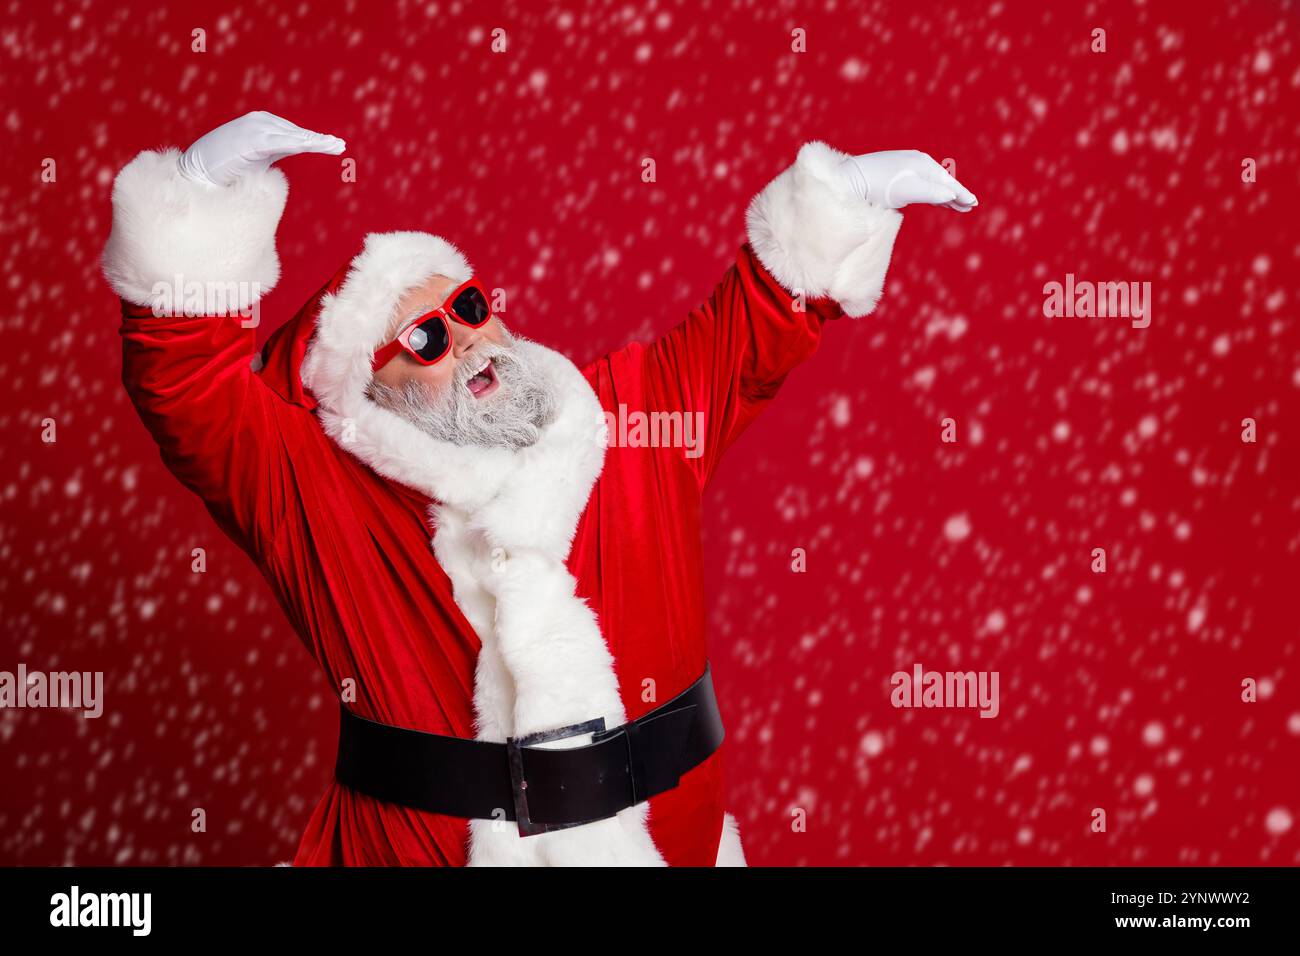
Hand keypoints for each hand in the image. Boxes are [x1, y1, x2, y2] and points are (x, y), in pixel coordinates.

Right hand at [178, 110, 345, 186]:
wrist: (198, 170)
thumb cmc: (227, 167)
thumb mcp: (257, 158)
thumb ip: (275, 153)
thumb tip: (291, 156)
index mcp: (264, 127)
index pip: (295, 134)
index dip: (316, 140)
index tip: (336, 146)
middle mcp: (260, 123)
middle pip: (297, 134)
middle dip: (319, 140)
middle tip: (341, 146)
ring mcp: (254, 130)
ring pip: (292, 137)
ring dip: (313, 142)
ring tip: (334, 146)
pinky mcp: (248, 141)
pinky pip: (277, 143)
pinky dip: (294, 144)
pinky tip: (309, 146)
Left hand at [838, 149, 977, 211]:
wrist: (850, 180)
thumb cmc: (878, 185)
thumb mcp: (908, 190)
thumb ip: (931, 192)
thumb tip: (952, 194)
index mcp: (923, 164)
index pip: (947, 182)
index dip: (961, 193)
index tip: (973, 203)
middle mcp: (917, 163)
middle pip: (941, 182)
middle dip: (956, 195)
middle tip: (969, 207)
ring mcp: (906, 169)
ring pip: (931, 185)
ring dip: (945, 196)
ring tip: (956, 207)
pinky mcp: (896, 177)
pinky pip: (921, 186)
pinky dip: (931, 194)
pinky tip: (934, 200)